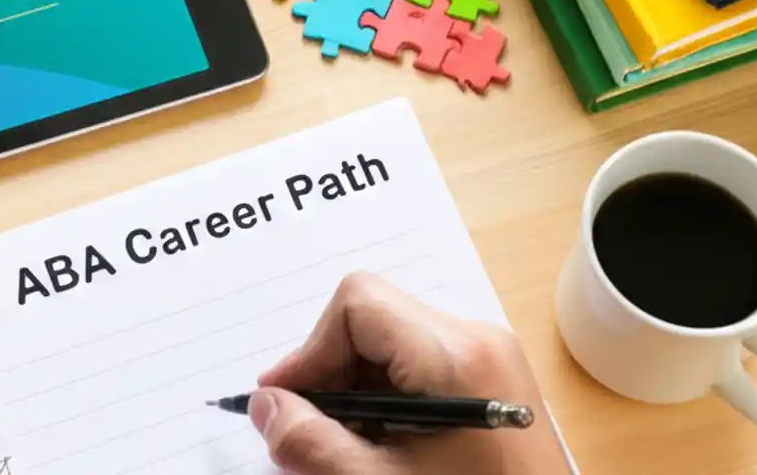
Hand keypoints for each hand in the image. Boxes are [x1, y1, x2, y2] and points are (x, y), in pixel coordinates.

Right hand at [251, 272, 569, 473]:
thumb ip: (311, 443)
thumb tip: (266, 405)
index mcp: (458, 356)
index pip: (357, 305)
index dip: (310, 351)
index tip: (283, 402)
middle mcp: (478, 341)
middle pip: (371, 322)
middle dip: (328, 375)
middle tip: (306, 433)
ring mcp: (489, 360)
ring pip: (389, 346)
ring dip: (352, 392)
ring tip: (345, 450)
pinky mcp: (490, 383)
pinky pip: (415, 368)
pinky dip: (383, 402)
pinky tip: (381, 449)